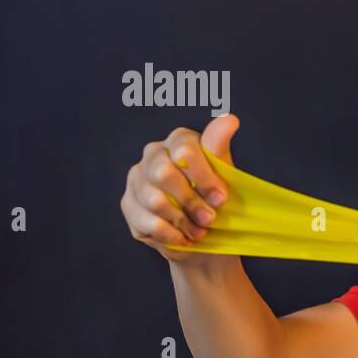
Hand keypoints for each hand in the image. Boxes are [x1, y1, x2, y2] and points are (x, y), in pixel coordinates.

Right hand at [120, 114, 239, 263]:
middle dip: (191, 201)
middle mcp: (153, 155)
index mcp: (179, 141)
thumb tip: (229, 119)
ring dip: (182, 221)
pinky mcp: (128, 204)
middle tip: (209, 218)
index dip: (204, 177)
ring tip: (199, 231)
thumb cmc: (216, 199)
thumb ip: (219, 148)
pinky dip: (171, 235)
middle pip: (163, 174)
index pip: (185, 150)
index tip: (221, 199)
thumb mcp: (225, 175)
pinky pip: (147, 222)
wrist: (205, 236)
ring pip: (154, 200)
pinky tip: (183, 238)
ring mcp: (137, 179)